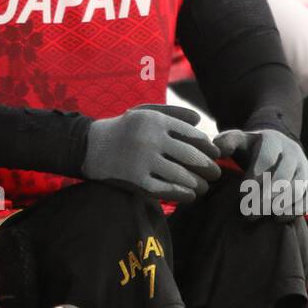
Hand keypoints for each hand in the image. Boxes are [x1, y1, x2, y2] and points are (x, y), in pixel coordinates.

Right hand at [81, 104, 224, 204]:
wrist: (90, 147)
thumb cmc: (124, 129)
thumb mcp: (145, 112)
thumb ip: (173, 113)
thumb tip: (199, 121)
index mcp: (156, 121)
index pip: (193, 136)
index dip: (208, 148)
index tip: (216, 155)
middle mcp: (150, 139)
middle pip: (191, 156)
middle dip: (209, 167)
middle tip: (216, 174)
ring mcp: (143, 161)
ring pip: (181, 176)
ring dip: (199, 184)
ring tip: (205, 187)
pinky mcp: (136, 180)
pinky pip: (166, 190)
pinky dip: (183, 194)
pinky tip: (190, 195)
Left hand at [216, 128, 307, 219]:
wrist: (277, 149)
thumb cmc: (252, 149)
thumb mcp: (238, 141)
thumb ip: (226, 142)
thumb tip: (218, 150)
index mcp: (273, 140)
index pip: (267, 159)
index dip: (254, 178)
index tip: (241, 195)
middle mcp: (293, 151)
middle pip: (283, 177)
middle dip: (264, 198)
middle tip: (248, 213)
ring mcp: (306, 167)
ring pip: (298, 189)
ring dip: (279, 206)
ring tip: (260, 216)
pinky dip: (295, 210)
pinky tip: (277, 218)